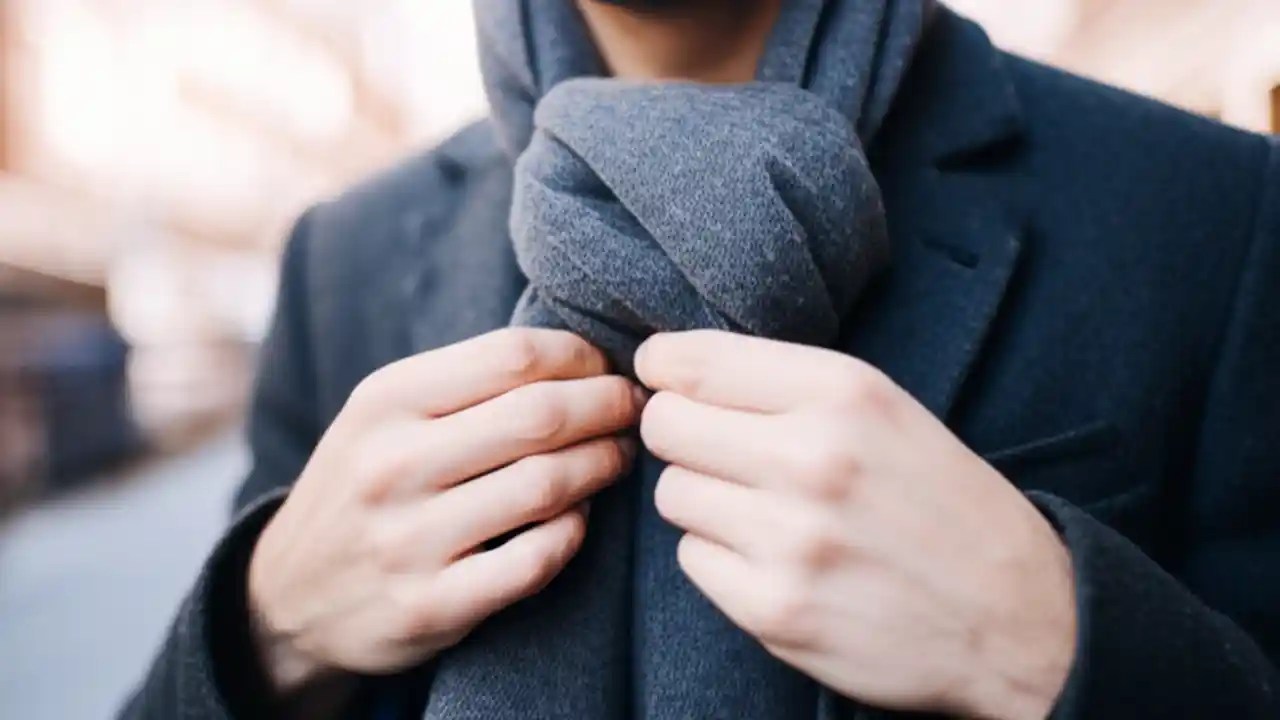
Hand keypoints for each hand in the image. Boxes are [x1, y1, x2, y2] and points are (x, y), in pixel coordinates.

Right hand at [247, 329, 642, 704]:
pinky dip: (573, 533)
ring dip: (603, 465)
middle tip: (633, 410)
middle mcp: (391, 465)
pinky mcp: (429, 606)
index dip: (581, 358)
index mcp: (385, 401)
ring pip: (546, 486)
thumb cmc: (364, 484)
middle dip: (608, 406)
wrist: (288, 592)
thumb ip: (466, 382)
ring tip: (618, 456)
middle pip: (539, 416)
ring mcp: (408, 541)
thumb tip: (581, 357)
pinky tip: (579, 517)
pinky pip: (534, 560)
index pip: (513, 355)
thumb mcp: (385, 415)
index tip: (606, 369)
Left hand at [636, 331, 1076, 719]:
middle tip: (724, 456)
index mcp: (841, 391)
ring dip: (706, 503)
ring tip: (767, 514)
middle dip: (683, 438)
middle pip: (664, 426)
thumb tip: (665, 367)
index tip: (671, 384)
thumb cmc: (937, 499)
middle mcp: (812, 457)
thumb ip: (779, 382)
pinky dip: (723, 561)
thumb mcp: (881, 407)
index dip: (666, 374)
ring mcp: (791, 539)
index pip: (689, 363)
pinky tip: (777, 562)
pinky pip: (693, 561)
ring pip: (672, 495)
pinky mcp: (775, 609)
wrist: (1017, 615)